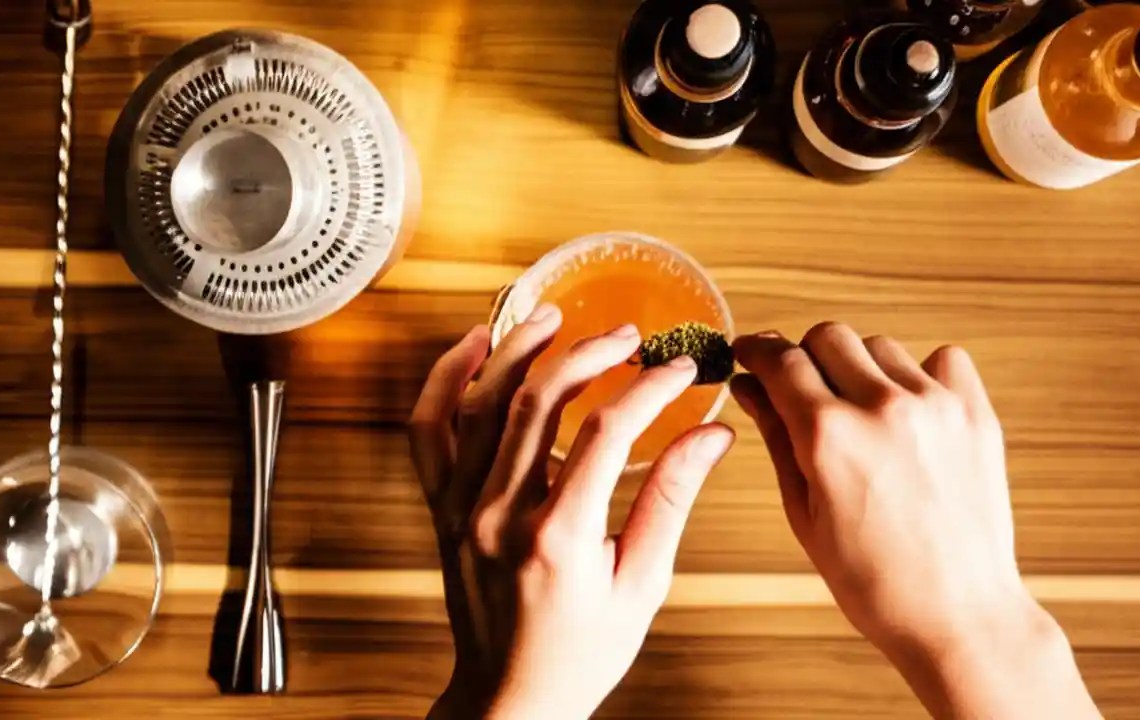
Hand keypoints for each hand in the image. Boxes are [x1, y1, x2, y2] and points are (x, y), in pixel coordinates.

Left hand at [410, 306, 734, 719]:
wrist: (509, 697)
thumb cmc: (579, 652)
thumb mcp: (641, 584)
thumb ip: (670, 501)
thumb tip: (710, 437)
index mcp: (558, 539)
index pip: (605, 433)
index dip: (647, 389)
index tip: (678, 369)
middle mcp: (499, 516)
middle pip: (535, 403)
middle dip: (587, 354)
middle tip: (625, 335)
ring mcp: (461, 508)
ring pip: (478, 404)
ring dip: (516, 349)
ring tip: (553, 317)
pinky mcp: (441, 508)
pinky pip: (428, 430)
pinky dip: (446, 380)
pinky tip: (475, 346)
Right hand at [731, 323, 1099, 719]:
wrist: (958, 615)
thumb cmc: (873, 580)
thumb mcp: (804, 512)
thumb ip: (776, 436)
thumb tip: (748, 386)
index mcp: (829, 436)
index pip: (781, 361)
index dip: (757, 352)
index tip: (749, 353)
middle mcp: (882, 408)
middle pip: (829, 336)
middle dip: (806, 357)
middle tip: (804, 391)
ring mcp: (935, 407)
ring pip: (880, 346)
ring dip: (860, 369)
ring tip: (862, 416)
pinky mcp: (976, 414)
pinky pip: (942, 359)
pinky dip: (920, 375)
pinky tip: (909, 413)